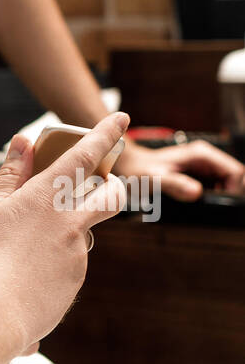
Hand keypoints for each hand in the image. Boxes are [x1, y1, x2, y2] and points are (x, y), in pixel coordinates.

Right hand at [0, 112, 129, 353]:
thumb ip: (11, 175)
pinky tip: (25, 276)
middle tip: (104, 185)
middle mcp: (70, 223)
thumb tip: (23, 142)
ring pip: (83, 235)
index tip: (120, 118)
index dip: (105, 133)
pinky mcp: (74, 282)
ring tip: (25, 252)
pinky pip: (69, 266)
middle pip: (111, 197)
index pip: (85, 156)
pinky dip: (53, 265)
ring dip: (67, 234)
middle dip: (113, 186)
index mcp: (47, 197)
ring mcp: (77, 255)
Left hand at [112, 135, 244, 200]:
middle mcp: (206, 157)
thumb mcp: (155, 178)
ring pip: (228, 182)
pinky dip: (216, 196)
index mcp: (201, 154)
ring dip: (224, 196)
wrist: (129, 166)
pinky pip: (217, 186)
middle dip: (231, 193)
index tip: (223, 204)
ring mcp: (203, 165)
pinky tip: (204, 205)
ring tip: (210, 208)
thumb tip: (196, 192)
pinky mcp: (199, 174)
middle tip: (216, 209)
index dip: (235, 189)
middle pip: (235, 177)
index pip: (235, 171)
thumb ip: (175, 184)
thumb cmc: (140, 170)